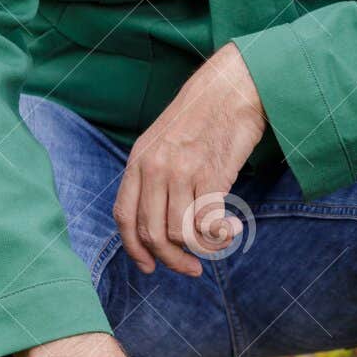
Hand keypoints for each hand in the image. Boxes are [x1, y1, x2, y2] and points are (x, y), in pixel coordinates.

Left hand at [114, 42, 265, 276]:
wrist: (232, 87)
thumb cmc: (202, 114)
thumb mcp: (162, 141)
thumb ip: (154, 175)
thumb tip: (160, 223)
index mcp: (138, 160)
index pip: (124, 217)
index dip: (134, 249)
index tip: (150, 266)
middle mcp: (154, 168)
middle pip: (152, 233)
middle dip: (170, 260)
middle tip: (190, 269)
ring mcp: (182, 172)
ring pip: (180, 233)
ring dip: (199, 250)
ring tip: (215, 244)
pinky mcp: (212, 174)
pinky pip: (208, 223)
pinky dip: (219, 236)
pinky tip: (230, 230)